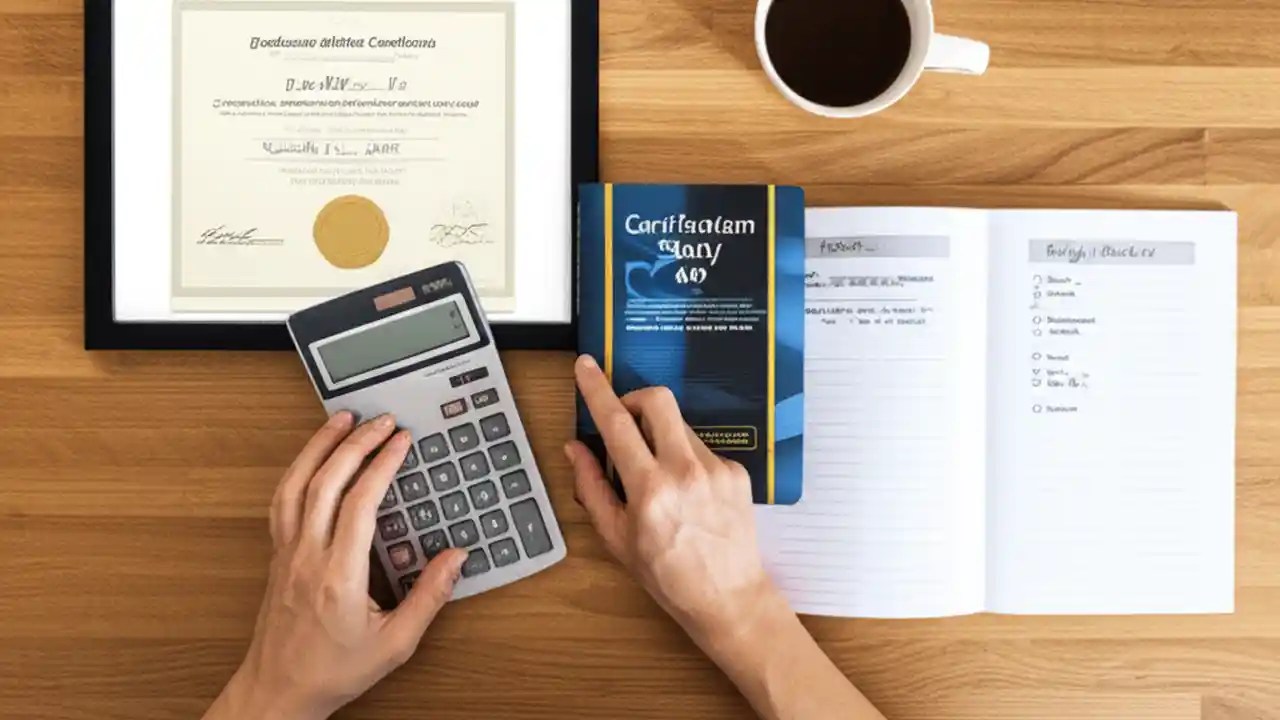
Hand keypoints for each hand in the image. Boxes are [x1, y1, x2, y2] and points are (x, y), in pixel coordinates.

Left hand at [204, 413, 467, 719]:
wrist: (278, 691)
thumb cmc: (331, 671)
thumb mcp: (395, 643)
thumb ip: (429, 597)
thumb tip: (455, 558)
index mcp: (339, 577)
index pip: (360, 503)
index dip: (382, 464)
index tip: (401, 441)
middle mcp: (307, 557)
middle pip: (326, 481)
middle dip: (356, 443)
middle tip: (381, 420)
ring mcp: (286, 553)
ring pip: (295, 484)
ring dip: (318, 446)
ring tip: (340, 420)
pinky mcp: (277, 555)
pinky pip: (283, 500)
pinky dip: (298, 470)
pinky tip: (312, 457)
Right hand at [565, 354, 782, 647]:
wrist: (728, 596)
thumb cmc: (668, 575)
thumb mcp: (617, 538)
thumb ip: (591, 487)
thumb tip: (576, 448)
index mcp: (650, 489)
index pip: (617, 423)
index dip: (597, 389)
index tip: (586, 367)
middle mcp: (685, 471)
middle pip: (658, 400)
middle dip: (635, 398)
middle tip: (625, 421)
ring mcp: (716, 469)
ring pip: (679, 425)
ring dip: (660, 436)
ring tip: (657, 476)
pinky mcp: (736, 472)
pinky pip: (701, 448)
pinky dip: (685, 458)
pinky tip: (687, 493)